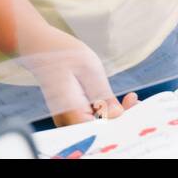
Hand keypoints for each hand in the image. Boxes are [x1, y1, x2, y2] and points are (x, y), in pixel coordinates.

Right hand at [19, 27, 139, 125]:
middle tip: (136, 101)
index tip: (134, 105)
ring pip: (97, 127)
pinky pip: (93, 120)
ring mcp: (68, 120)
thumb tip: (118, 115)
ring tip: (132, 100)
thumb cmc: (62, 54)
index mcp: (70, 112)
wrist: (41, 46)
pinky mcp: (72, 115)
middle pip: (99, 131)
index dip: (120, 122)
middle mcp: (67, 122)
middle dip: (121, 119)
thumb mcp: (89, 69)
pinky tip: (121, 102)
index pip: (100, 130)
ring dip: (116, 116)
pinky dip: (108, 113)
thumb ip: (103, 96)